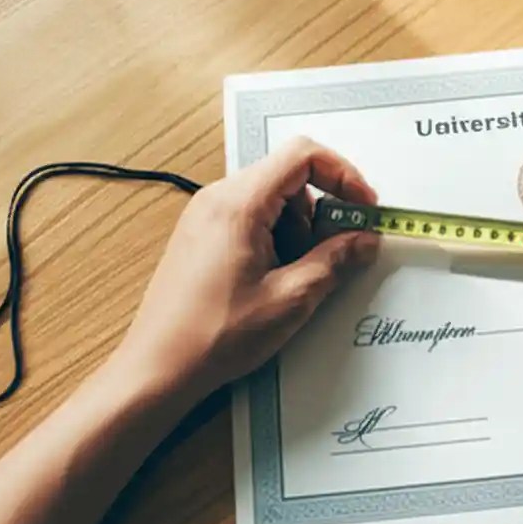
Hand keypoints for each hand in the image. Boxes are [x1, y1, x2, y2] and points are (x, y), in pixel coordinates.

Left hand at [115, 137, 380, 401]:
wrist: (159, 367)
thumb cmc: (212, 336)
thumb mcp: (291, 298)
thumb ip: (335, 260)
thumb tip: (362, 240)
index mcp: (239, 205)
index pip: (303, 156)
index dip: (344, 175)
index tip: (363, 207)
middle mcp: (218, 199)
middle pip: (290, 177)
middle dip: (324, 210)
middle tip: (341, 249)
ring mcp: (207, 216)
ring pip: (274, 199)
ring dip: (302, 228)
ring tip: (301, 274)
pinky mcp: (204, 235)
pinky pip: (254, 217)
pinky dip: (279, 238)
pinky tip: (280, 277)